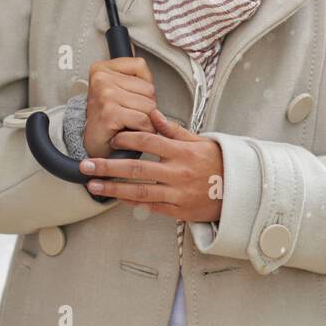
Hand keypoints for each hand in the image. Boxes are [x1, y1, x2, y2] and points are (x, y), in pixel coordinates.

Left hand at [79, 109, 224, 222]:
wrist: (238, 192)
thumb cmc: (217, 163)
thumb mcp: (200, 141)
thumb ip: (174, 130)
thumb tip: (152, 114)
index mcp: (183, 152)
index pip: (148, 142)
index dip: (127, 139)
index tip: (112, 139)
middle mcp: (178, 173)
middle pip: (136, 169)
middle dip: (107, 167)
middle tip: (86, 166)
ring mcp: (177, 194)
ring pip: (139, 192)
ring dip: (113, 188)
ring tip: (93, 185)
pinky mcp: (177, 211)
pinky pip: (150, 207)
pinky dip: (131, 202)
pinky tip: (116, 197)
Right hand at [82, 55, 157, 158]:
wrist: (92, 144)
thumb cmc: (107, 118)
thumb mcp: (117, 88)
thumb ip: (131, 72)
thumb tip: (135, 46)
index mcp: (101, 68)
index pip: (140, 65)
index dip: (142, 86)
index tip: (129, 97)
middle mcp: (101, 79)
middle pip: (148, 88)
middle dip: (146, 106)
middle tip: (128, 114)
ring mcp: (105, 95)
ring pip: (149, 105)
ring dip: (146, 120)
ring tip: (129, 122)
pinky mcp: (110, 113)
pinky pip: (144, 120)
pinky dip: (143, 130)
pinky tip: (129, 130)